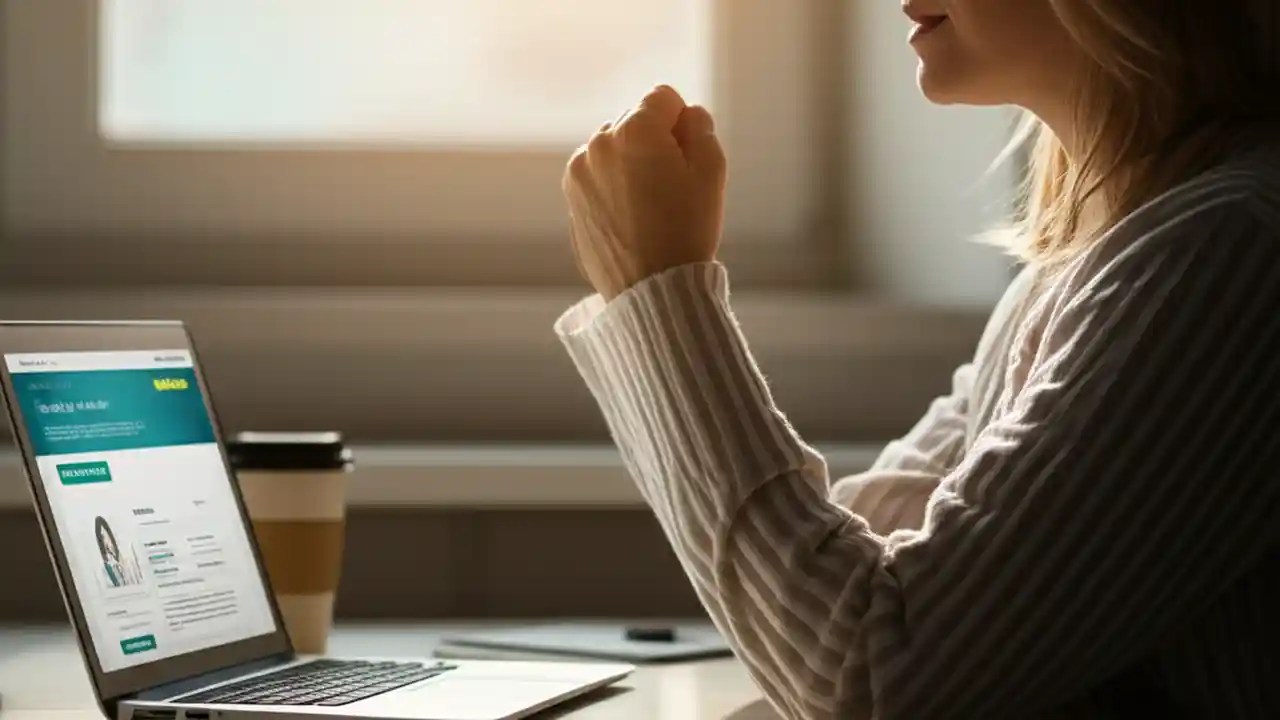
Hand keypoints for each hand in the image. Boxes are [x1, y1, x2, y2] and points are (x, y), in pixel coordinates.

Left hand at [562, 85, 727, 299]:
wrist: (652, 289)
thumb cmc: (686, 230)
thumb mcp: (712, 170)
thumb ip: (699, 126)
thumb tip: (685, 114)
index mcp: (634, 130)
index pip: (663, 97)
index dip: (683, 124)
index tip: (686, 159)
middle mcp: (598, 143)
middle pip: (636, 120)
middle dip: (655, 141)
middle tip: (671, 186)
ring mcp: (579, 171)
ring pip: (615, 147)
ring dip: (632, 161)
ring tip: (651, 204)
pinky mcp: (572, 197)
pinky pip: (599, 174)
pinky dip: (615, 185)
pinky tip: (632, 216)